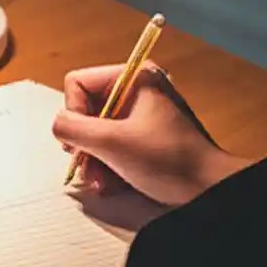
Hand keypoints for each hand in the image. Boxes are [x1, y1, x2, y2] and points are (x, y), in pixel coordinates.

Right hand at [52, 62, 250, 205]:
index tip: (83, 140)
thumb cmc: (171, 161)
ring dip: (92, 159)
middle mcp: (136, 89)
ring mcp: (140, 113)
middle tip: (87, 165)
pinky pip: (110, 144)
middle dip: (83, 143)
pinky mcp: (143, 136)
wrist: (209, 189)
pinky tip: (111, 183)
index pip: (77, 83)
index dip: (73, 114)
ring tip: (100, 181)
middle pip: (84, 109)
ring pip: (95, 130)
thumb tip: (58, 125)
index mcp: (134, 77)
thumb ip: (74, 129)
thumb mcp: (113, 143)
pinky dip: (106, 164)